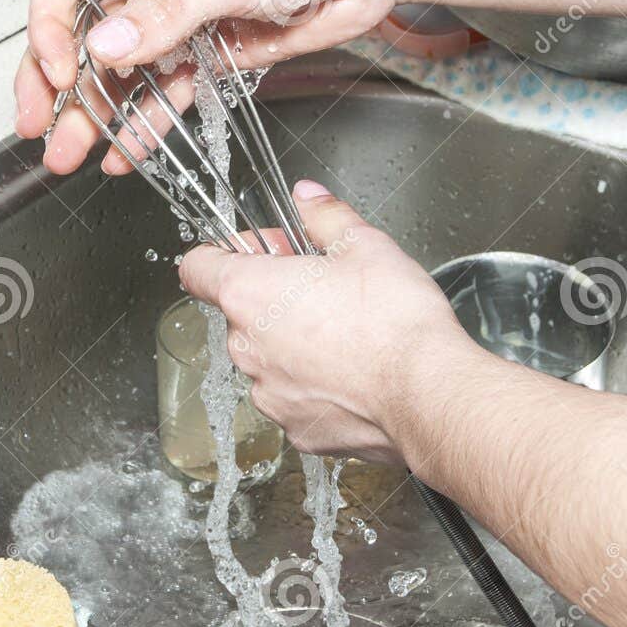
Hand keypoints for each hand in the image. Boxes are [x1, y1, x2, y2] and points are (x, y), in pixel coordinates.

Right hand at [13, 0, 396, 174]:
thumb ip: (167, 9)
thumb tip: (109, 43)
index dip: (53, 29)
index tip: (64, 72)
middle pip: (82, 36)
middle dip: (56, 86)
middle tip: (40, 128)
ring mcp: (182, 23)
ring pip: (121, 74)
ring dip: (96, 116)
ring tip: (72, 155)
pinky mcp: (213, 54)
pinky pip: (167, 94)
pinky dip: (145, 124)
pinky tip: (126, 151)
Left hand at [177, 180, 478, 464]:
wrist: (428, 393)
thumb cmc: (395, 321)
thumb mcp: (364, 245)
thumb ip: (325, 217)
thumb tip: (309, 198)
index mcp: (250, 293)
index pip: (198, 267)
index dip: (225, 251)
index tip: (258, 251)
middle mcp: (248, 347)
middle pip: (240, 311)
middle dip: (274, 295)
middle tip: (321, 286)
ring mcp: (269, 393)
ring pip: (267, 357)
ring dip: (293, 342)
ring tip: (345, 332)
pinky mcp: (296, 428)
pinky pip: (293, 396)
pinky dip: (314, 384)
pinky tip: (353, 372)